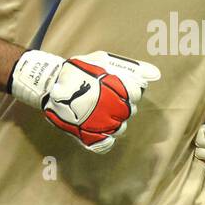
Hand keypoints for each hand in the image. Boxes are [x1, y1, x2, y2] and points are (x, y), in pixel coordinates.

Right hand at [10, 49, 160, 152]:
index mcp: (116, 87)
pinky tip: (99, 129)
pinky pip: (106, 144)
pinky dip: (105, 139)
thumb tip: (154, 75)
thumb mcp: (103, 60)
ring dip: (113, 121)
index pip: (136, 92)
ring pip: (120, 128)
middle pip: (129, 111)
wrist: (50, 84)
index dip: (128, 90)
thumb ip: (130, 67)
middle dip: (121, 105)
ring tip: (100, 112)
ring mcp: (101, 123)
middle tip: (106, 99)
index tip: (116, 87)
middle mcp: (112, 106)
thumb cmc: (79, 70)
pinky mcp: (89, 136)